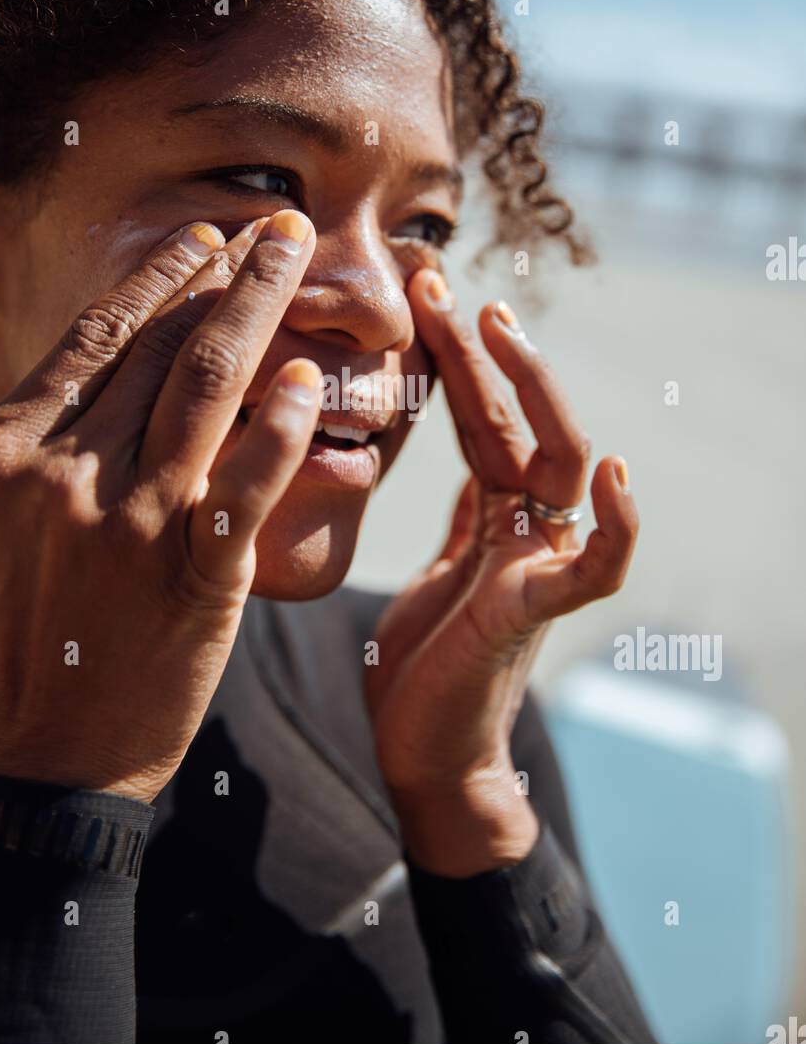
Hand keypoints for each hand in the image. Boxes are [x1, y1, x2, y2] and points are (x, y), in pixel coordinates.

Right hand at [0, 211, 320, 801]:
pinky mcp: (192, 578)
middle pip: (159, 344)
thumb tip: (61, 387)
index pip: (96, 336)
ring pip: (206, 388)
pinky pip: (245, 486)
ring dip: (258, 310)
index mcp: (6, 452)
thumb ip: (14, 452)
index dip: (158, 277)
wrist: (30, 763)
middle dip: (225, 275)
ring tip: (294, 261)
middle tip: (273, 230)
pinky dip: (279, 428)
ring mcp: (131, 524)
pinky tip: (308, 381)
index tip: (204, 239)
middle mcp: (64, 473)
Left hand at [366, 270, 636, 873]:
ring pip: (560, 462)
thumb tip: (471, 464)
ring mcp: (540, 563)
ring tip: (501, 327)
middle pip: (519, 420)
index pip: (481, 416)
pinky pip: (600, 568)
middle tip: (446, 287)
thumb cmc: (426, 668)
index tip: (429, 297)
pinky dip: (618, 526)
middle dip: (485, 352)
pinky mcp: (540, 613)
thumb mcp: (439, 568)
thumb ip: (467, 516)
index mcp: (496, 514)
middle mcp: (527, 527)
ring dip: (533, 391)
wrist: (428, 756)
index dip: (459, 358)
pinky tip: (618, 477)